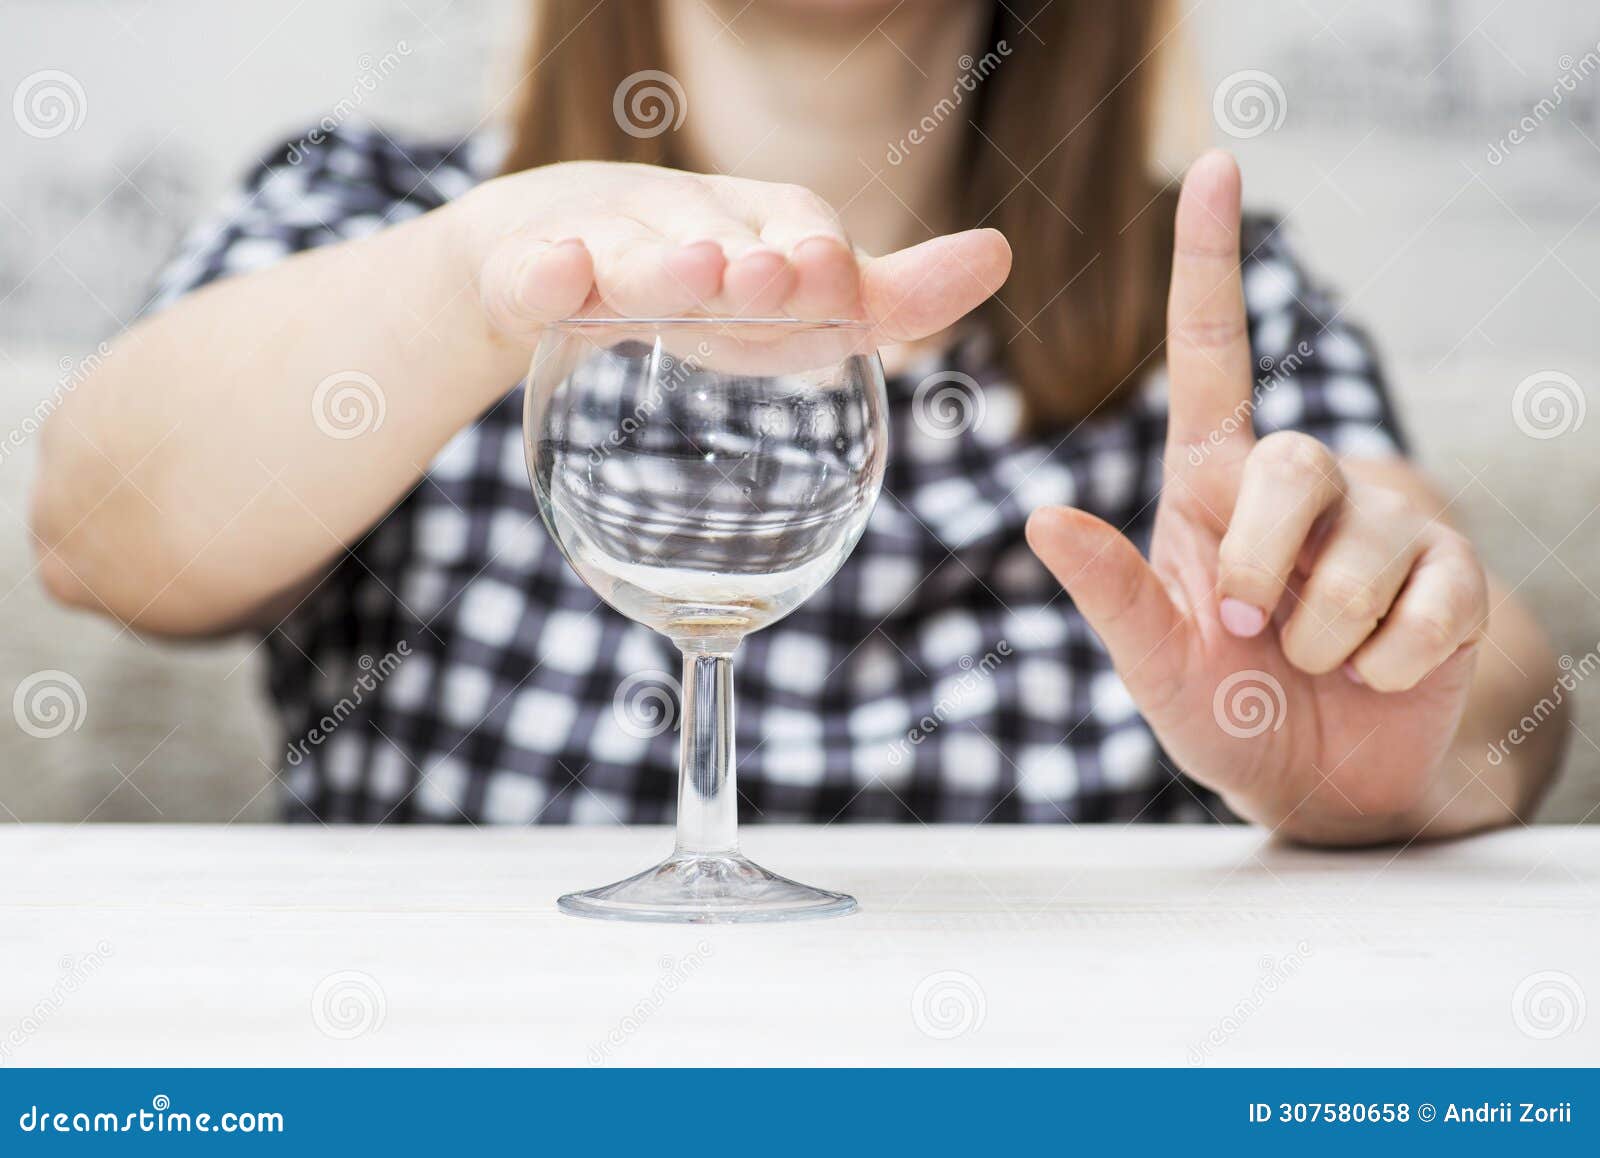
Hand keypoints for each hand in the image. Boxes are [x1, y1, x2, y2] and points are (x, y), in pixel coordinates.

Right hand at [455, 161, 1010, 344]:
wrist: (552, 263)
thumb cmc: (702, 292)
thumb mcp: (792, 307)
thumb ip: (890, 295)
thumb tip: (1000, 254)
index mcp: (751, 225)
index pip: (795, 227)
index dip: (817, 253)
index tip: (836, 279)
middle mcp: (682, 219)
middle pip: (716, 233)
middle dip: (749, 257)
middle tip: (774, 279)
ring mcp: (601, 241)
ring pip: (630, 251)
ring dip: (664, 262)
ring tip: (695, 273)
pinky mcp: (526, 269)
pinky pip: (530, 272)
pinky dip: (544, 273)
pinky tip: (560, 276)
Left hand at [1025, 151, 1487, 843]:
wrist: (1319, 786)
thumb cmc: (1224, 712)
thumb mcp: (1151, 662)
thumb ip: (1109, 594)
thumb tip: (1040, 516)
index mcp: (1214, 487)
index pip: (1214, 357)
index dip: (1211, 264)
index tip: (1216, 168)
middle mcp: (1300, 488)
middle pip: (1290, 464)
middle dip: (1262, 567)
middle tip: (1248, 627)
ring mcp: (1383, 525)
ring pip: (1362, 545)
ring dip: (1325, 634)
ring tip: (1312, 663)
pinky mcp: (1453, 575)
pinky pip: (1432, 602)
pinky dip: (1391, 661)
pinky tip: (1377, 673)